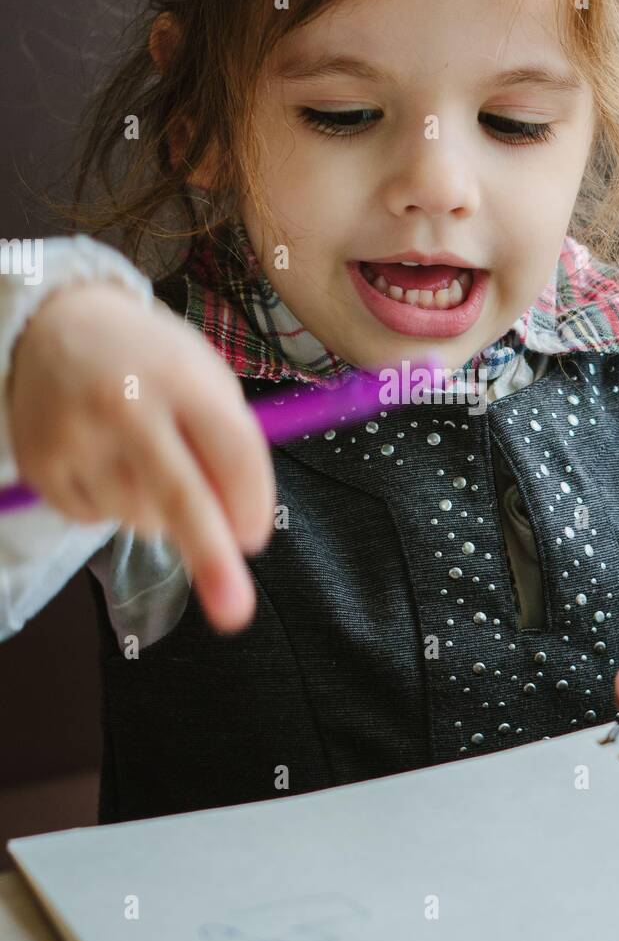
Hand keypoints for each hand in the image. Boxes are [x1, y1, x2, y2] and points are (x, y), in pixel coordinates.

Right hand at [8, 280, 275, 633]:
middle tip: (235, 615)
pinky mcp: (42, 465)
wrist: (56, 325)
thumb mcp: (204, 379)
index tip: (254, 539)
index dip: (251, 504)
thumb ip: (230, 445)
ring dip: (159, 512)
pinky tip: (107, 462)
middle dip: (211, 559)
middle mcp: (125, 404)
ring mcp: (76, 436)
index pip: (232, 454)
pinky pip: (98, 519)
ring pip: (142, 519)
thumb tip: (240, 533)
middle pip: (179, 497)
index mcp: (181, 375)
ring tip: (145, 459)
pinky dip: (114, 505)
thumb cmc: (152, 362)